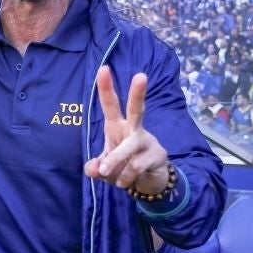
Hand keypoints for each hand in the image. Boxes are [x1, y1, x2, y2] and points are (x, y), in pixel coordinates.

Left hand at [84, 67, 168, 193]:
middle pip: (136, 108)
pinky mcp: (157, 155)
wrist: (148, 182)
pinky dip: (125, 178)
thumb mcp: (103, 169)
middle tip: (141, 75)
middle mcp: (134, 129)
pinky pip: (136, 166)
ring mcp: (147, 141)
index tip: (104, 68)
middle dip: (137, 93)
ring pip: (129, 147)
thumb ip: (95, 168)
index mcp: (117, 126)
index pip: (110, 105)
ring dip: (115, 160)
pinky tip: (124, 183)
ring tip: (109, 175)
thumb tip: (95, 169)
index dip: (106, 88)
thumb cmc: (122, 166)